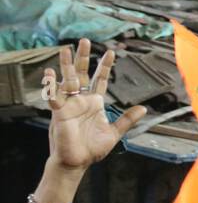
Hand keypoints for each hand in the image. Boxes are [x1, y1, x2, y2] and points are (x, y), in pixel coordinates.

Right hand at [42, 40, 145, 172]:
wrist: (78, 162)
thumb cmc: (93, 148)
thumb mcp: (114, 132)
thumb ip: (127, 119)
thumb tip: (143, 109)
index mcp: (94, 103)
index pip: (99, 79)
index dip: (104, 66)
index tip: (111, 52)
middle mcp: (81, 100)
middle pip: (81, 73)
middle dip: (83, 58)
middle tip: (85, 40)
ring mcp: (69, 104)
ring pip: (67, 80)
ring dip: (66, 65)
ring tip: (66, 49)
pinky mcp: (59, 112)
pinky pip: (54, 96)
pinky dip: (51, 85)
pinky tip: (50, 73)